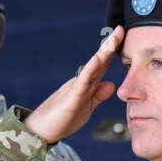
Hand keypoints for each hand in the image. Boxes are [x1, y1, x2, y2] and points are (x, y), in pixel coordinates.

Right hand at [23, 26, 122, 144]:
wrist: (40, 131)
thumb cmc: (62, 120)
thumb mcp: (87, 107)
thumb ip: (98, 95)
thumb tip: (111, 84)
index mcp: (87, 85)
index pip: (102, 65)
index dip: (112, 52)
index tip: (121, 36)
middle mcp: (81, 82)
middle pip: (98, 62)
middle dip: (109, 45)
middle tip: (120, 29)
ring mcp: (75, 89)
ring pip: (91, 68)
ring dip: (102, 54)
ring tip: (112, 40)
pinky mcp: (71, 99)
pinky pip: (82, 83)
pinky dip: (90, 71)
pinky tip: (96, 60)